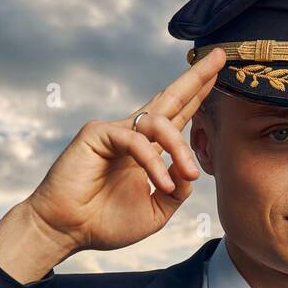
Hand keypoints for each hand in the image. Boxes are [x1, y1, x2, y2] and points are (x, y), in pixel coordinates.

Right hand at [0, 48, 225, 281]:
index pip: (176, 118)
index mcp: (145, 152)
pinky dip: (153, 163)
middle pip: (169, 99)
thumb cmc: (103, 223)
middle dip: (196, 78)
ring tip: (189, 173)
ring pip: (160, 122)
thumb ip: (177, 192)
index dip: (197, 97)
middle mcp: (132, 136)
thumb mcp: (155, 212)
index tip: (218, 74)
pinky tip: (162, 183)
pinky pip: (137, 142)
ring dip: (181, 146)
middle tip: (220, 55)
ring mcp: (115, 132)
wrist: (67, 231)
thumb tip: (190, 170)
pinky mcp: (97, 133)